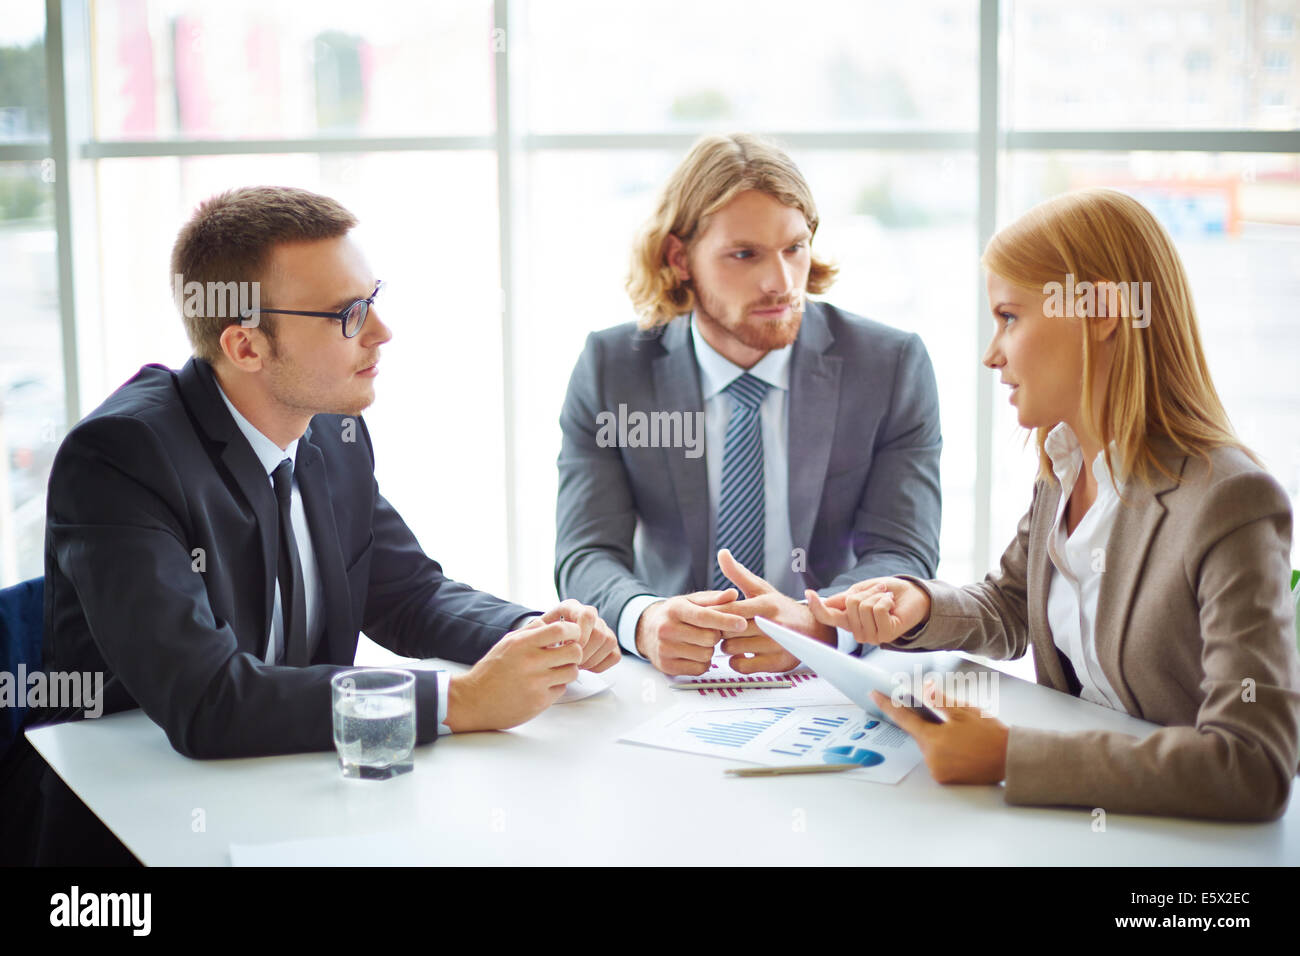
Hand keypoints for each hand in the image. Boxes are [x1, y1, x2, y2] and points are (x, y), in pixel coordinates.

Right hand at [444, 619, 582, 731]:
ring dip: (568, 670)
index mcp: (522, 644)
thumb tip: (552, 621)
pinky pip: (562, 689)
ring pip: (572, 671)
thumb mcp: (507, 643)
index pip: (561, 630)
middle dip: (574, 651)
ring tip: (555, 670)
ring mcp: (536, 683)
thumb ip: (531, 631)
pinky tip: (543, 685)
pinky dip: (556, 686)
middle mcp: (531, 662)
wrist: (473, 701)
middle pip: (574, 651)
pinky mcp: (539, 701)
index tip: (571, 635)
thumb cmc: (491, 670)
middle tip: (566, 654)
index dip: (573, 631)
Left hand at [525, 599, 620, 673]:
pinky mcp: (609, 644)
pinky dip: (600, 664)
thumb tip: (541, 629)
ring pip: (609, 642)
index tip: (567, 648)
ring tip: (576, 664)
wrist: (544, 644)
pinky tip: (586, 666)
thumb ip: (538, 630)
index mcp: (570, 607)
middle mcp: (589, 614)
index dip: (580, 635)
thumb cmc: (538, 639)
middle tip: (570, 661)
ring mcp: (602, 628)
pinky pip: (614, 655)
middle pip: (600, 632)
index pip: (587, 616)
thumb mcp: (534, 632)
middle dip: (585, 652)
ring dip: (592, 659)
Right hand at [636, 589, 746, 675]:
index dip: (725, 620)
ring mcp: (665, 649)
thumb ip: (714, 599)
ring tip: (700, 641)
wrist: (647, 630)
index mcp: (674, 609)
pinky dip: (702, 662)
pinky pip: (699, 669)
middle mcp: (666, 629)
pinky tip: (694, 652)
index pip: (704, 616)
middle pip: (709, 638)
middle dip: (716, 635)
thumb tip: (733, 594)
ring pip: (705, 655)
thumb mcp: (692, 601)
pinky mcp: (667, 666)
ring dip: (710, 650)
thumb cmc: (675, 614)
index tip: (742, 623)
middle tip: (710, 631)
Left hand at [712, 549, 834, 673]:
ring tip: (733, 639)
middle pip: (729, 630)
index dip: (716, 613)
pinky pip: (741, 666)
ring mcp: (775, 645)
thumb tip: (722, 553)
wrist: (812, 630)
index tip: (706, 614)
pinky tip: (742, 653)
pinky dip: (737, 661)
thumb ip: (738, 573)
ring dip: (728, 646)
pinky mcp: (776, 664)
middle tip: (722, 628)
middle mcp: (772, 624)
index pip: (731, 609)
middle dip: (721, 630)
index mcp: (766, 604)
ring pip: (733, 649)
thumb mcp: (761, 589)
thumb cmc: (781, 608)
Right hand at [806, 576, 930, 645]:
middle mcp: (857, 631)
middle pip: (849, 603)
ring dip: (878, 595)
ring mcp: (871, 636)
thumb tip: (823, 602)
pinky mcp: (885, 634)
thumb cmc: (887, 594)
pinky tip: (892, 605)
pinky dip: (885, 600)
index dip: (817, 606)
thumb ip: (843, 599)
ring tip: (886, 598)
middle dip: (865, 591)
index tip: (808, 593)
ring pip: (863, 606)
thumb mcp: (862, 591)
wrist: (913, 596)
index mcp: (849, 620)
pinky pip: (877, 609)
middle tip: (878, 591)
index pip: (828, 616)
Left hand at [870, 683, 1008, 784]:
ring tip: (958, 733)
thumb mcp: (964, 710)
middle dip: (924, 722)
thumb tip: (924, 689)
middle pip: (917, 733)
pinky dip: (941, 749)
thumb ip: (939, 700)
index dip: (887, 704)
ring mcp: (938, 770)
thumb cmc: (991, 734)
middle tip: (941, 716)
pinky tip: (958, 744)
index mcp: (933, 739)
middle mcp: (932, 758)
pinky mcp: (945, 778)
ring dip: (934, 736)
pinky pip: (935, 758)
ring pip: (927, 746)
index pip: (903, 718)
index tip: (874, 694)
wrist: (1011, 758)